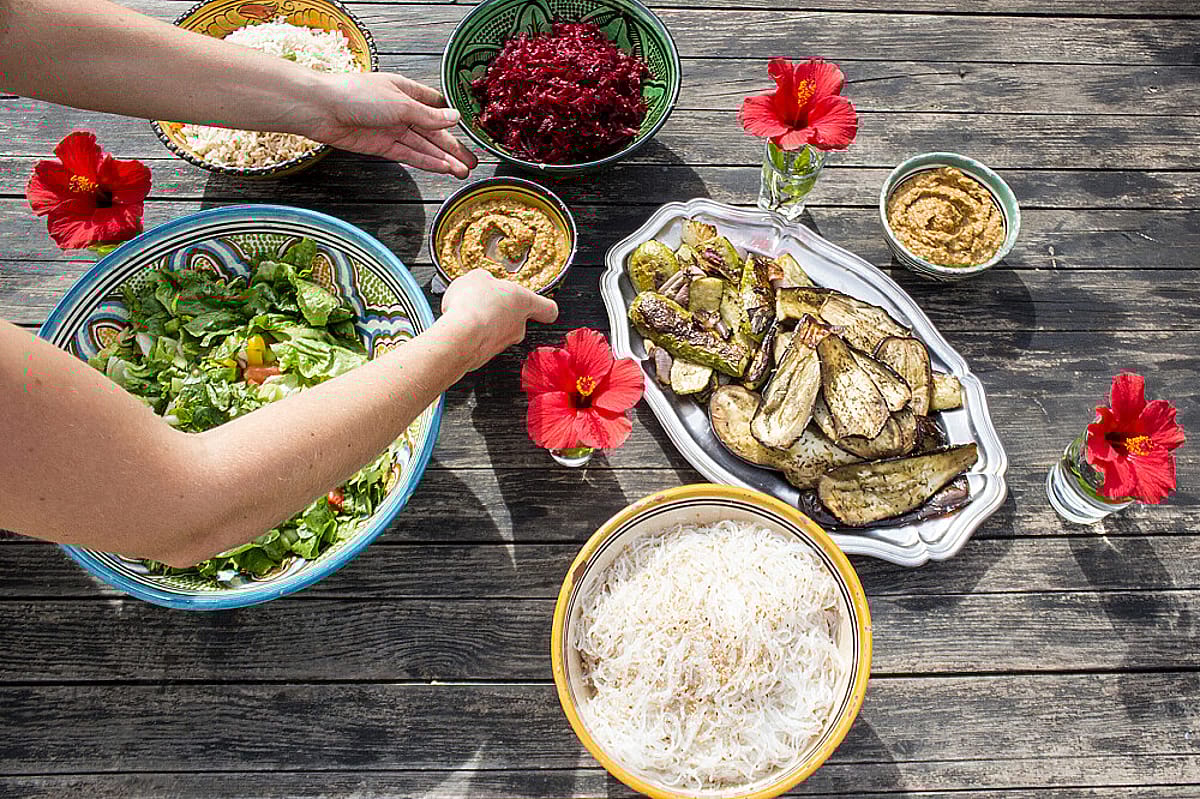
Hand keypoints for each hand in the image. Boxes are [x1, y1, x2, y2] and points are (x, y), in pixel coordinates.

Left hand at [299, 72, 478, 177]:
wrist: (322, 109)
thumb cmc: (356, 95)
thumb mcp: (401, 103)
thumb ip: (429, 116)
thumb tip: (454, 118)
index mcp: (406, 91)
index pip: (435, 105)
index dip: (451, 119)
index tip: (468, 132)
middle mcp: (401, 111)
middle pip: (433, 132)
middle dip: (453, 147)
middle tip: (472, 162)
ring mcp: (391, 130)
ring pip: (424, 147)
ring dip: (443, 159)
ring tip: (462, 171)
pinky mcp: (382, 146)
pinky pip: (410, 155)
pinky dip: (427, 162)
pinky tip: (443, 168)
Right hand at [437, 270, 558, 371]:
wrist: (459, 337)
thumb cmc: (473, 306)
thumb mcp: (478, 277)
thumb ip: (486, 280)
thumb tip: (483, 283)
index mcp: (524, 301)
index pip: (548, 309)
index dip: (544, 307)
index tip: (541, 305)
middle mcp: (518, 326)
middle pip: (517, 319)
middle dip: (501, 310)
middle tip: (485, 301)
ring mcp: (503, 344)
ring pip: (497, 331)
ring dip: (483, 322)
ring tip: (465, 312)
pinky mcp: (486, 356)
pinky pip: (480, 342)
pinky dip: (470, 334)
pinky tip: (458, 325)